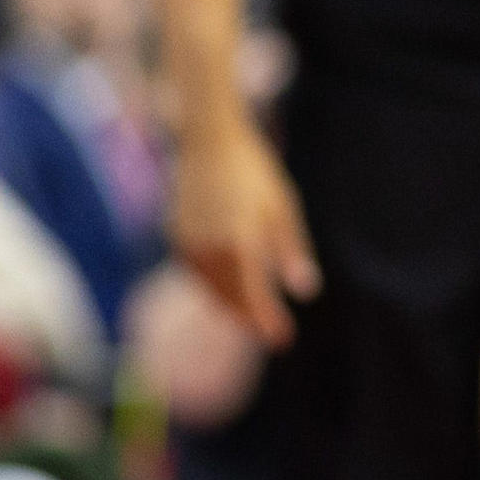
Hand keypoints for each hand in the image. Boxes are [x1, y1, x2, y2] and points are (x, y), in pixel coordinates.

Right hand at [171, 116, 319, 348]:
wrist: (209, 141)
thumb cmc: (254, 172)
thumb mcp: (282, 209)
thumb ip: (291, 251)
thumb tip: (305, 292)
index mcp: (238, 242)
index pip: (252, 297)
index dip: (266, 321)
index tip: (282, 339)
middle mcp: (207, 247)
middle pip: (228, 298)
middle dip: (249, 319)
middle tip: (272, 333)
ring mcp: (186, 242)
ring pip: (209, 288)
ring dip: (229, 305)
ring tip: (252, 316)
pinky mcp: (174, 235)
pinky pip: (194, 272)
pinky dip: (212, 285)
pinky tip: (228, 288)